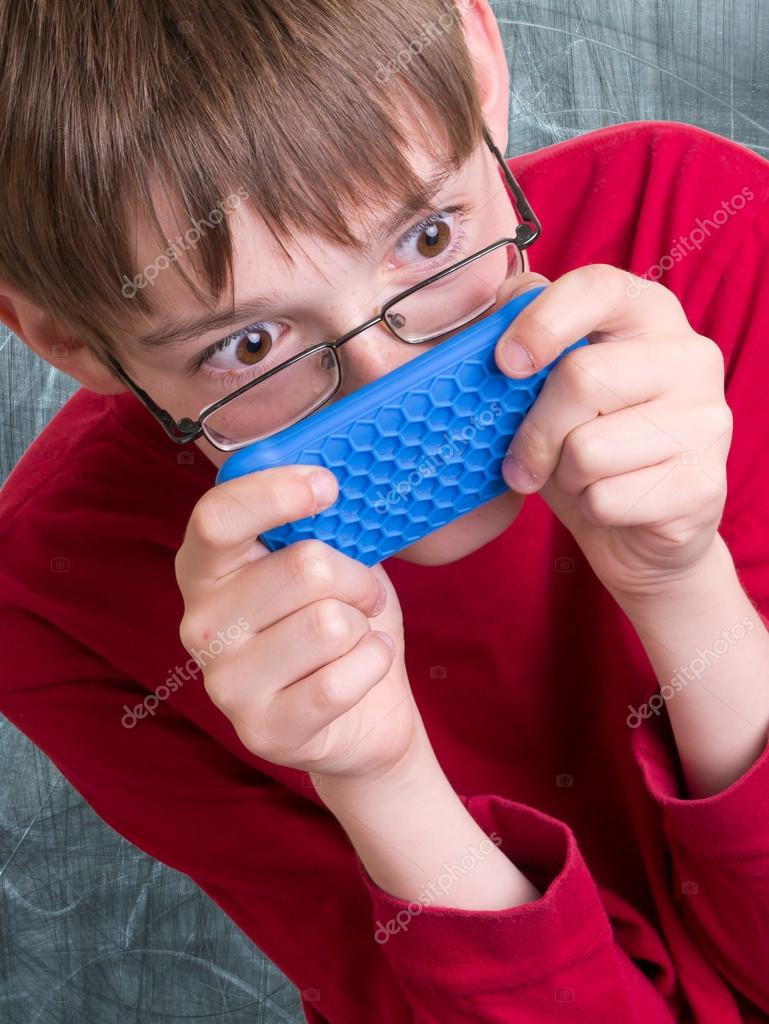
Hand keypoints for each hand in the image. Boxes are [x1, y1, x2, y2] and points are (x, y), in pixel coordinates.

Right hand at [174, 465, 421, 780]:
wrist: (363, 716)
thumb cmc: (339, 621)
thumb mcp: (327, 560)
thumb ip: (316, 524)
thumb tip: (331, 480)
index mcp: (205, 570)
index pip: (217, 516)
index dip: (275, 493)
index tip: (328, 486)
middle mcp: (199, 625)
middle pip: (305, 567)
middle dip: (357, 578)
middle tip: (362, 596)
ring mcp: (225, 684)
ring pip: (331, 624)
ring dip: (364, 626)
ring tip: (356, 637)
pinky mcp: (262, 731)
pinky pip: (341, 678)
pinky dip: (374, 663)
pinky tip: (364, 666)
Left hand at [493, 265, 732, 601]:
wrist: (637, 530)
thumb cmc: (584, 442)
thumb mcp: (547, 385)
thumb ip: (526, 335)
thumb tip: (503, 301)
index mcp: (650, 314)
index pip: (597, 288)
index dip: (541, 322)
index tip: (505, 363)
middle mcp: (691, 356)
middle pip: (580, 378)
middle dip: (533, 432)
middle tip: (520, 463)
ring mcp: (707, 421)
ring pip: (587, 449)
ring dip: (562, 477)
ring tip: (580, 479)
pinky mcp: (704, 485)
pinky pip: (606, 499)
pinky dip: (588, 510)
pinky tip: (608, 504)